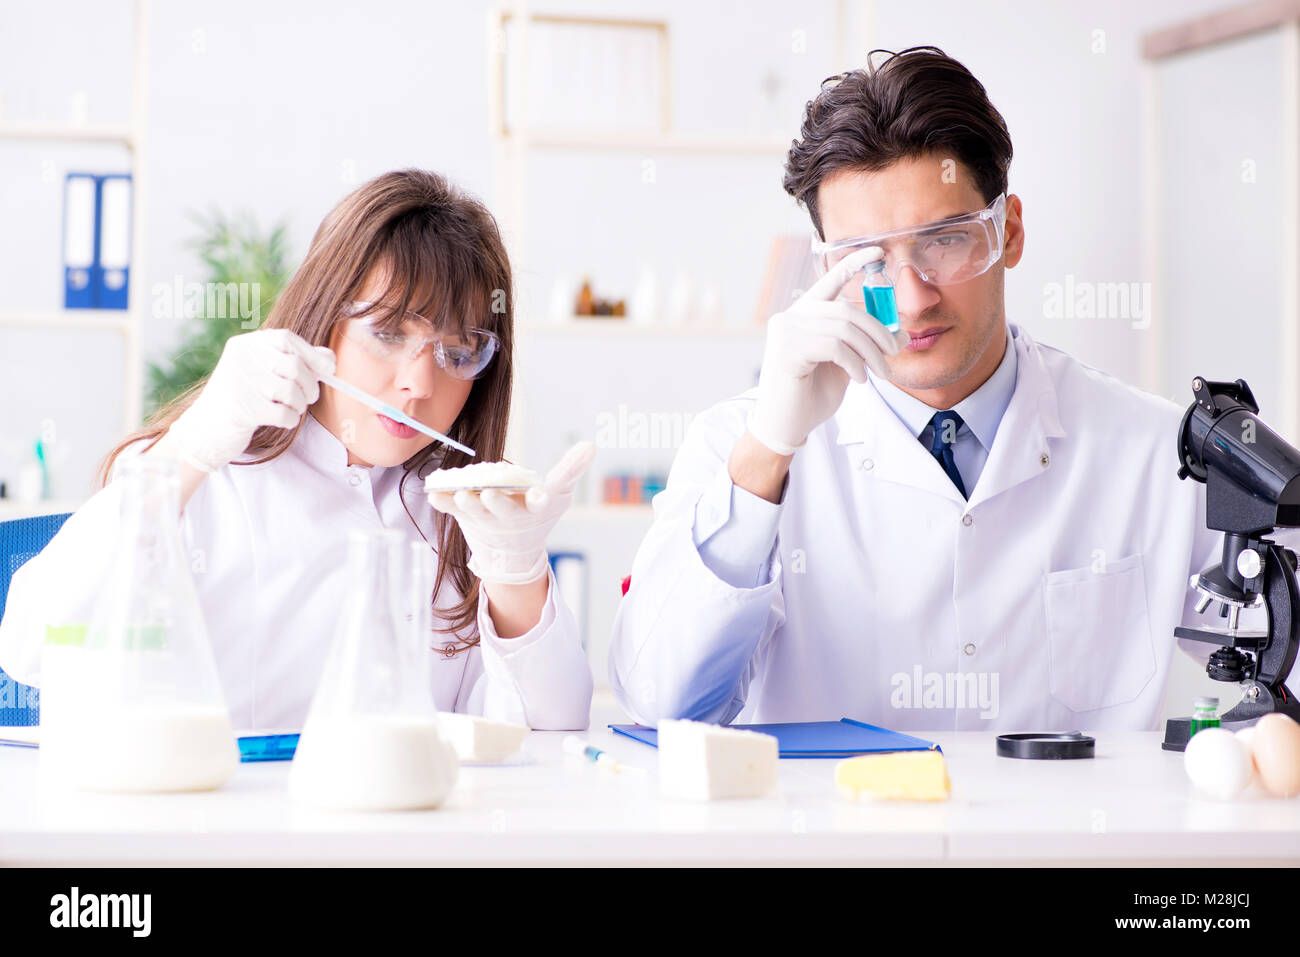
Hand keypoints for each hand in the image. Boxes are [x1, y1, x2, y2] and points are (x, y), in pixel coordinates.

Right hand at [167, 329, 335, 472]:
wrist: (203, 430)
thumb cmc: (241, 398)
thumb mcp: (262, 372)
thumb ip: (294, 360)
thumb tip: (329, 358)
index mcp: (245, 345)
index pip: (286, 339)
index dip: (312, 354)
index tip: (328, 368)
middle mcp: (240, 359)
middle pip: (295, 366)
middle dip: (310, 386)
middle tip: (307, 397)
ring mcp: (239, 383)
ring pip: (292, 391)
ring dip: (300, 405)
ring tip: (291, 408)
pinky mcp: (242, 409)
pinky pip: (285, 414)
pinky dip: (290, 420)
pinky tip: (281, 420)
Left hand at [427, 442, 596, 585]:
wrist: (514, 550)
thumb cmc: (538, 514)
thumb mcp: (559, 493)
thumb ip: (572, 469)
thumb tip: (591, 445)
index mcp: (536, 509)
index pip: (541, 504)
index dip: (540, 500)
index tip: (539, 495)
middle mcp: (511, 517)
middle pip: (503, 511)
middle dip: (496, 504)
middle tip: (489, 495)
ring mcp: (486, 520)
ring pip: (475, 513)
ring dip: (467, 504)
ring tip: (461, 495)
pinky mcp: (466, 519)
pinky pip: (452, 511)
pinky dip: (443, 503)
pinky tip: (434, 493)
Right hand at [747, 247, 908, 455]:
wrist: (786, 425)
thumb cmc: (811, 395)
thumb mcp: (848, 365)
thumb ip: (867, 346)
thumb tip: (902, 333)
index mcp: (805, 314)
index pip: (830, 280)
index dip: (853, 263)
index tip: (879, 250)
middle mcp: (791, 316)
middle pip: (846, 310)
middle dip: (878, 331)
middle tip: (895, 353)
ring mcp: (785, 330)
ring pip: (844, 328)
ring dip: (871, 352)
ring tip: (880, 373)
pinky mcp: (786, 348)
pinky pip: (834, 346)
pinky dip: (855, 363)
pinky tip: (860, 379)